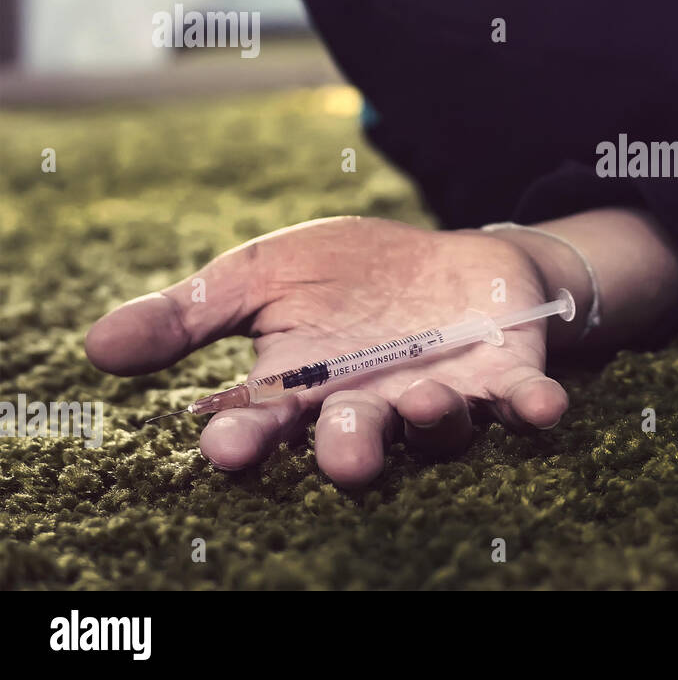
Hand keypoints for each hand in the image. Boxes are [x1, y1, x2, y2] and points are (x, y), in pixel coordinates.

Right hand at [85, 217, 567, 485]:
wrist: (450, 260)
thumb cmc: (350, 274)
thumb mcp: (265, 274)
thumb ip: (192, 312)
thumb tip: (96, 348)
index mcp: (305, 390)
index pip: (264, 426)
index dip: (245, 441)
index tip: (225, 448)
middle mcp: (374, 407)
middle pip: (357, 440)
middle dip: (350, 450)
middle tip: (343, 456)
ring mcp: (443, 397)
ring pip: (437, 430)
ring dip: (432, 421)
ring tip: (422, 399)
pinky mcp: (505, 381)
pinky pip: (522, 408)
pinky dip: (533, 412)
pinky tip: (542, 409)